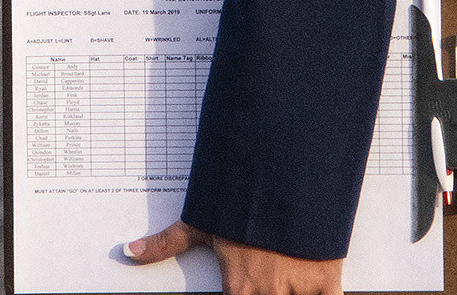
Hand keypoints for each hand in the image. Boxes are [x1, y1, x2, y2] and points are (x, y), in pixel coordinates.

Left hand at [122, 221, 339, 294]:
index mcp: (240, 289)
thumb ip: (166, 244)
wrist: (288, 174)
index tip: (241, 293)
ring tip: (284, 288)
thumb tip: (129, 252)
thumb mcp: (201, 222)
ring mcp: (299, 288)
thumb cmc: (243, 201)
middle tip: (266, 286)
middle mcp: (269, 293)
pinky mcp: (327, 278)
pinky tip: (320, 294)